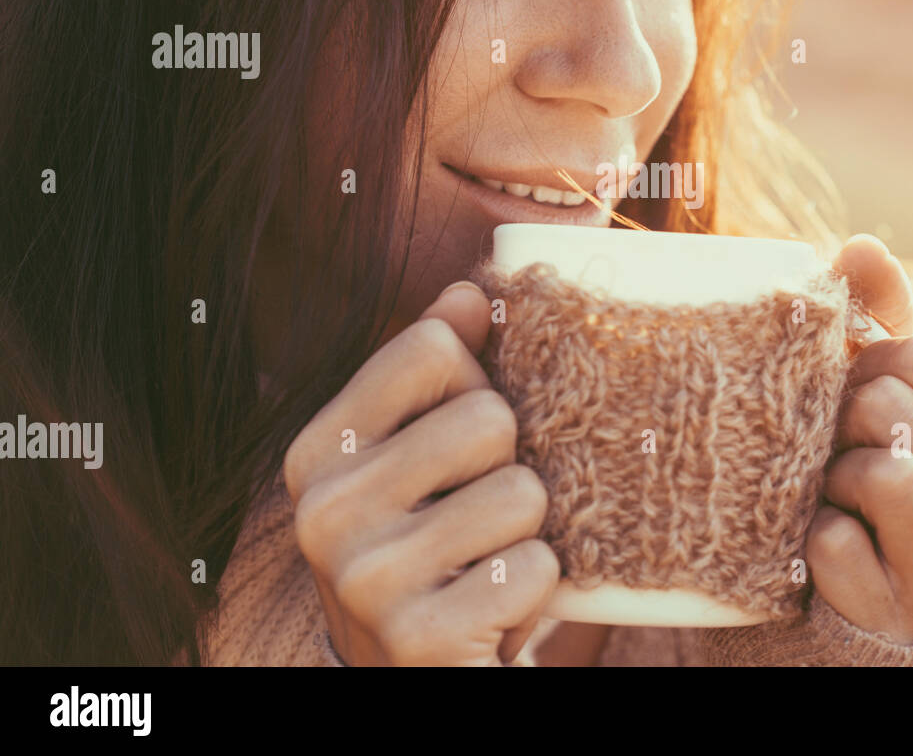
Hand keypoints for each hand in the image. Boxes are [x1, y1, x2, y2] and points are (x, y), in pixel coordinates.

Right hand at [282, 281, 558, 664]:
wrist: (415, 676)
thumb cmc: (429, 550)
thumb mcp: (418, 458)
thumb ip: (434, 373)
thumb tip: (467, 293)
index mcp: (319, 451)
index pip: (431, 346)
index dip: (473, 387)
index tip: (459, 444)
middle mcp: (324, 511)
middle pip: (489, 417)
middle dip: (508, 466)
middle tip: (477, 518)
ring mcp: (365, 579)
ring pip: (522, 492)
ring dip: (526, 531)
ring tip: (483, 562)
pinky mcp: (420, 637)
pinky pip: (536, 567)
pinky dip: (533, 588)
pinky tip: (489, 608)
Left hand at [805, 235, 912, 643]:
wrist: (871, 604)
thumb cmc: (879, 480)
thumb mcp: (890, 403)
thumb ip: (881, 323)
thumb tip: (863, 243)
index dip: (862, 365)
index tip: (852, 397)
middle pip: (889, 406)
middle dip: (843, 420)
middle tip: (840, 452)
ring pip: (878, 471)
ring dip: (833, 477)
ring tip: (839, 496)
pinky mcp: (902, 612)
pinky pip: (834, 541)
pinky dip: (813, 539)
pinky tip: (826, 548)